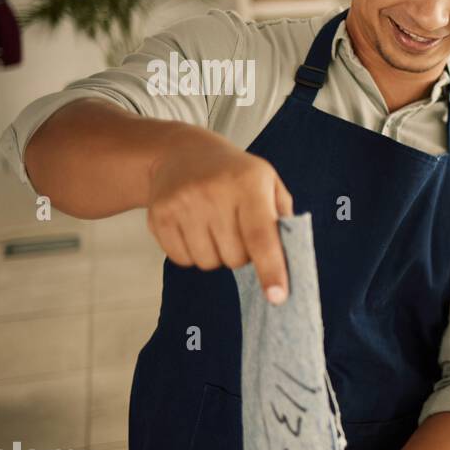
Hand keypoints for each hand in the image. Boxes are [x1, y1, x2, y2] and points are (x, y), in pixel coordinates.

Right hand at [146, 127, 292, 301]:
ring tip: (216, 228)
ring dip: (217, 256)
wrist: (182, 153)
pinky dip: (193, 254)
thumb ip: (283, 216)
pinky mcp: (159, 216)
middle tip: (238, 231)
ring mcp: (183, 204)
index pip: (261, 236)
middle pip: (235, 257)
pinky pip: (182, 260)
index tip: (277, 296)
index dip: (271, 269)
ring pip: (208, 263)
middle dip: (242, 256)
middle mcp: (214, 193)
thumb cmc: (235, 174)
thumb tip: (290, 256)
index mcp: (248, 183)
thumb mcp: (268, 181)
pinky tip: (195, 229)